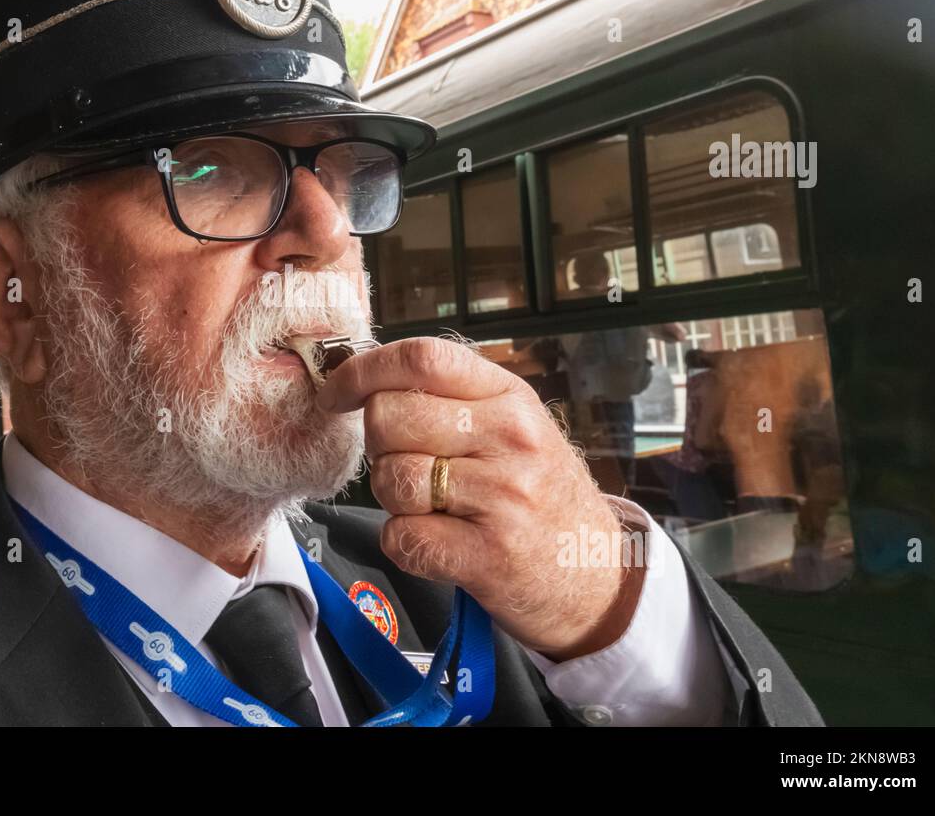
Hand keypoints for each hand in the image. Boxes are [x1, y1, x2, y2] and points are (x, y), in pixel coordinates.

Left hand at [317, 337, 645, 659]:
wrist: (598, 575)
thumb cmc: (540, 494)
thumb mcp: (515, 425)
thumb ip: (452, 396)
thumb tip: (365, 375)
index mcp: (510, 396)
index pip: (421, 358)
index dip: (362, 371)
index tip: (336, 393)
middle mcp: (511, 439)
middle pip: (390, 417)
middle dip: (378, 444)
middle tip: (408, 464)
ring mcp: (503, 498)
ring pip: (391, 478)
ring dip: (392, 497)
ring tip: (432, 506)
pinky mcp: (488, 556)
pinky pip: (402, 537)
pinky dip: (404, 543)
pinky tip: (438, 542)